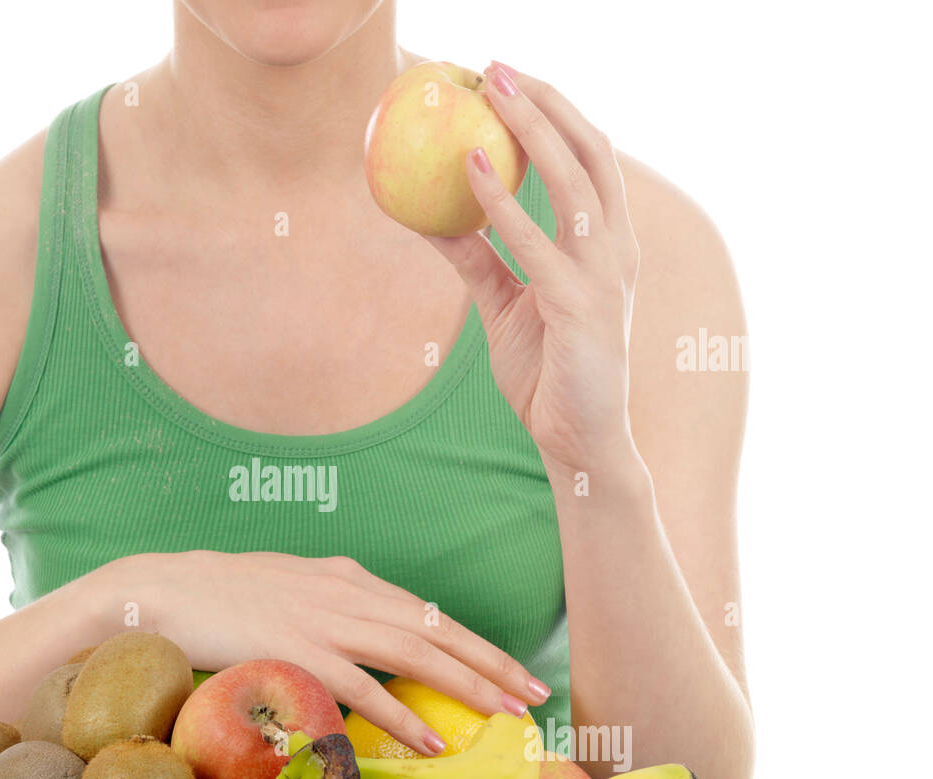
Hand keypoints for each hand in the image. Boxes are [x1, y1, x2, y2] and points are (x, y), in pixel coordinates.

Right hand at [78, 550, 550, 754]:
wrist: (165, 588)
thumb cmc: (221, 594)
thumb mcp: (291, 587)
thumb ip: (332, 604)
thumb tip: (363, 627)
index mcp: (348, 577)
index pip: (427, 612)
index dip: (474, 642)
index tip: (510, 668)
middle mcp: (347, 593)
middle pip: (436, 629)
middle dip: (491, 662)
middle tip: (535, 692)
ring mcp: (323, 621)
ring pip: (414, 653)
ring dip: (467, 685)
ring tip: (507, 714)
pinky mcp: (296, 651)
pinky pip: (361, 688)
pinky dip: (401, 715)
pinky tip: (431, 739)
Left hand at [427, 62, 640, 477]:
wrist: (578, 441)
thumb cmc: (549, 373)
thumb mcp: (505, 305)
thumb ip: (478, 259)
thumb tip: (433, 219)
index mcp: (607, 244)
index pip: (589, 159)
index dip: (555, 113)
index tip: (509, 81)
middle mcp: (615, 250)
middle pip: (590, 152)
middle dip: (547, 102)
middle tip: (497, 67)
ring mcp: (604, 276)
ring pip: (573, 183)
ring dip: (531, 131)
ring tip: (491, 94)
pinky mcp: (580, 307)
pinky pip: (535, 244)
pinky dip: (503, 204)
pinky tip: (469, 170)